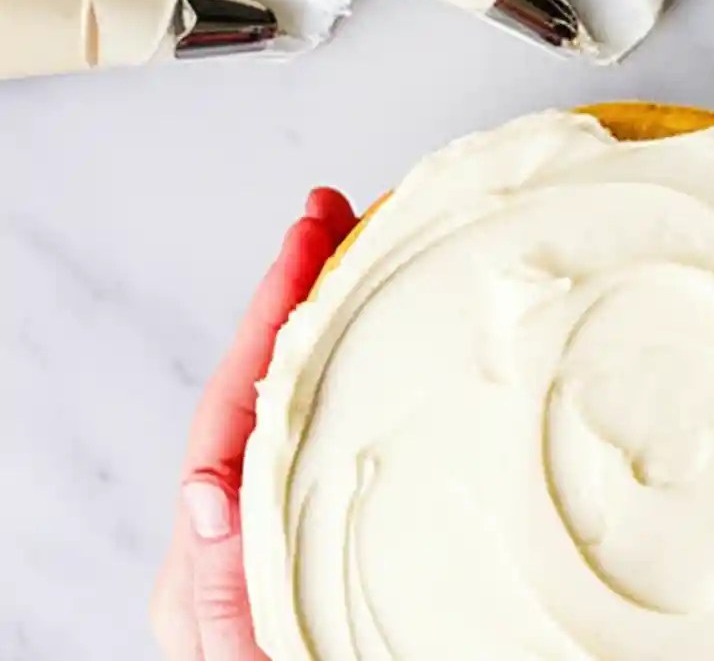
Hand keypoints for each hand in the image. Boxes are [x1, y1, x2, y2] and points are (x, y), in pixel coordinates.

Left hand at [150, 189, 357, 660]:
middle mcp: (236, 532)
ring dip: (325, 328)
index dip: (272, 315)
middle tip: (332, 215)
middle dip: (292, 295)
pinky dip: (357, 382)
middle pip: (259, 391)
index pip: (235, 411)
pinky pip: (333, 444)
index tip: (310, 236)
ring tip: (359, 257)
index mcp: (207, 561)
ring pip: (298, 410)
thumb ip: (224, 591)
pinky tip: (389, 352)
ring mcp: (280, 531)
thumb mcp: (253, 658)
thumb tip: (205, 491)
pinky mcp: (322, 536)